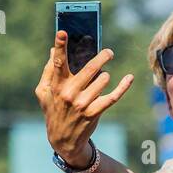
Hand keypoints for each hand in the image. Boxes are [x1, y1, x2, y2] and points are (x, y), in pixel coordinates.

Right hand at [34, 31, 132, 165]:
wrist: (63, 141)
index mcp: (56, 86)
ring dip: (105, 77)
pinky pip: (113, 96)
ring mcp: (82, 104)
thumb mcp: (43, 94)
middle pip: (90, 68)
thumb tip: (53, 50)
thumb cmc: (54, 111)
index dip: (60, 46)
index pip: (58, 63)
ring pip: (102, 80)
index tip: (63, 32)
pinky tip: (129, 78)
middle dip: (102, 57)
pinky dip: (123, 86)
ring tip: (102, 79)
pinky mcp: (94, 113)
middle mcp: (69, 94)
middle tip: (108, 52)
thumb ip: (48, 71)